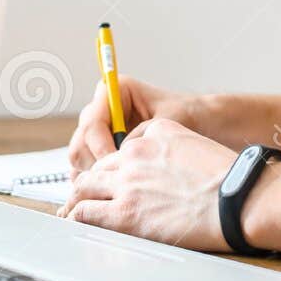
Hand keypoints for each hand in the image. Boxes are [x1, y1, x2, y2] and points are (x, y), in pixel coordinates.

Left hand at [58, 118, 238, 250]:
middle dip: (90, 182)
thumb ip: (173, 153)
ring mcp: (127, 184)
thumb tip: (166, 174)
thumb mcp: (197, 146)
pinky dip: (76, 216)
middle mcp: (134, 155)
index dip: (113, 168)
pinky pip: (86, 212)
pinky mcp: (124, 212)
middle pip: (98, 167)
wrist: (238, 197)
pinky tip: (75, 222)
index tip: (111, 179)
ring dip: (76, 199)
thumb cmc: (230, 178)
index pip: (120, 150)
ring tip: (71, 211)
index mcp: (154, 134)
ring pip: (84, 187)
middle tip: (83, 196)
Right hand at [66, 75, 201, 174]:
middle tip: (118, 181)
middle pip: (80, 142)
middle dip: (95, 165)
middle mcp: (101, 109)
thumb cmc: (188, 114)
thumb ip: (145, 132)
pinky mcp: (101, 149)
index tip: (117, 165)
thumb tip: (123, 150)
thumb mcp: (170, 119)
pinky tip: (117, 189)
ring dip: (94, 175)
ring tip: (120, 186)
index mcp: (114, 91)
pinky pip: (87, 168)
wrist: (200, 122)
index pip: (92, 123)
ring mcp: (99, 131)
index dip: (101, 147)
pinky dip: (97, 181)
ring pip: (79, 158)